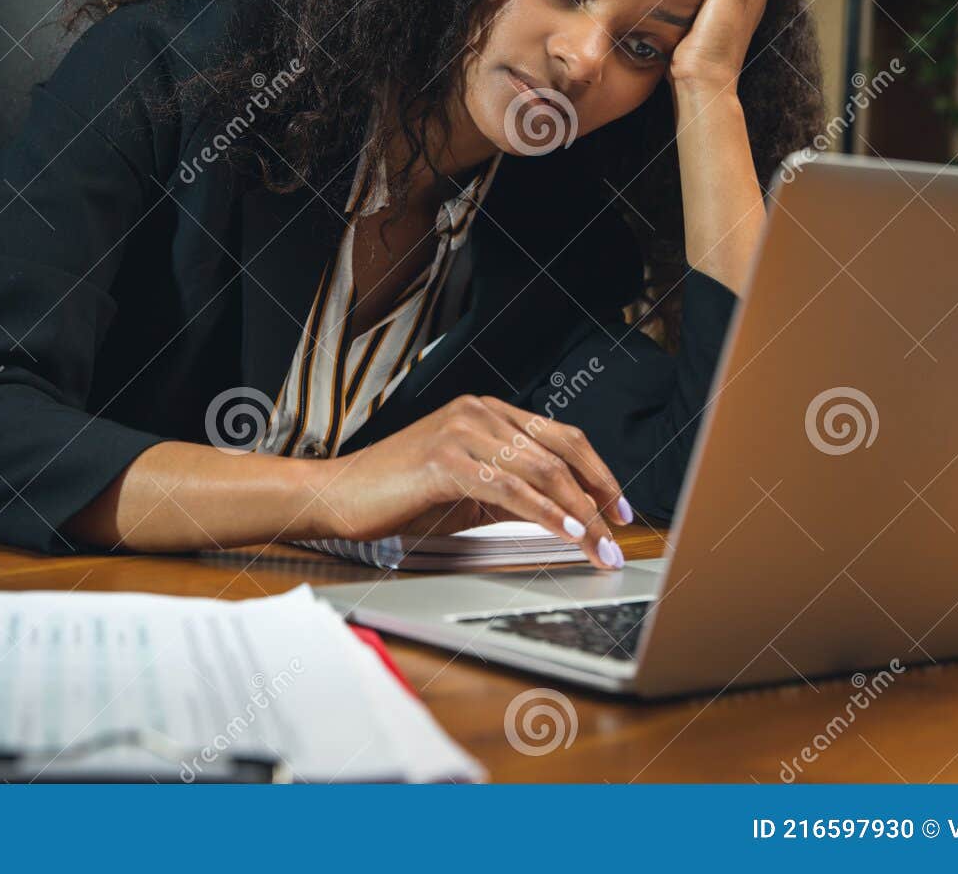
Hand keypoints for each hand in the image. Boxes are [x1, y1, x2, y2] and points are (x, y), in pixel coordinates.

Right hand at [303, 394, 634, 568]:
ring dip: (579, 513)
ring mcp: (462, 431)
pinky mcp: (446, 460)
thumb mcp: (469, 492)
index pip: (563, 437)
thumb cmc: (397, 496)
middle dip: (599, 495)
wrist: (338, 497)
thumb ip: (515, 494)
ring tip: (598, 546)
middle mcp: (479, 412)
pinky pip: (510, 488)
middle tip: (618, 533)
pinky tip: (565, 533)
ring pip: (543, 470)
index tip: (619, 510)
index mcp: (487, 413)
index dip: (599, 474)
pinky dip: (545, 513)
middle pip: (562, 451)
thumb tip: (565, 513)